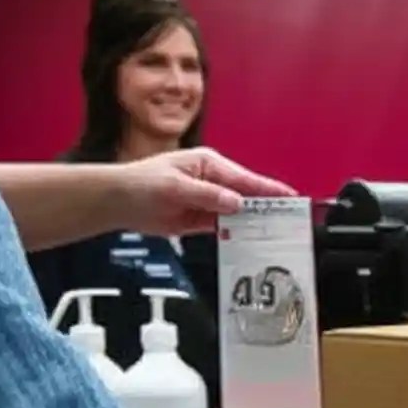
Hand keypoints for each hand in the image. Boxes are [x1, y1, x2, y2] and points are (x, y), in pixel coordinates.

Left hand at [114, 147, 296, 235]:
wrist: (117, 202)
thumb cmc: (141, 184)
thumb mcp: (175, 187)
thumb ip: (207, 196)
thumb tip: (237, 203)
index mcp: (209, 165)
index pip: (245, 178)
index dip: (269, 189)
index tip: (291, 197)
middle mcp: (213, 182)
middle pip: (246, 197)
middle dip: (266, 209)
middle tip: (290, 222)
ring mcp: (208, 201)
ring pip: (237, 214)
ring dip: (252, 224)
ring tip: (275, 235)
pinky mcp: (200, 220)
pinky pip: (224, 228)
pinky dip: (236, 235)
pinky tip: (249, 242)